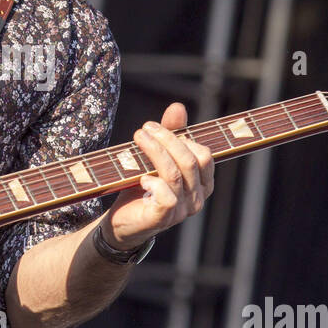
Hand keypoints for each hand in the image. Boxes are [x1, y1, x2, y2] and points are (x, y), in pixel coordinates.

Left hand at [103, 102, 214, 249]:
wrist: (122, 220)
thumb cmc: (143, 186)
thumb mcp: (157, 157)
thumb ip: (171, 134)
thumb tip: (178, 107)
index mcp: (202, 183)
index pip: (204, 155)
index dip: (180, 137)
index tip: (155, 127)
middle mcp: (197, 198)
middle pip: (190, 161)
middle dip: (167, 140)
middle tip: (144, 129)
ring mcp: (183, 211)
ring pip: (175, 175)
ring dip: (155, 152)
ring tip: (138, 139)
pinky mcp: (164, 219)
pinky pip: (167, 197)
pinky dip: (154, 183)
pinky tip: (142, 178)